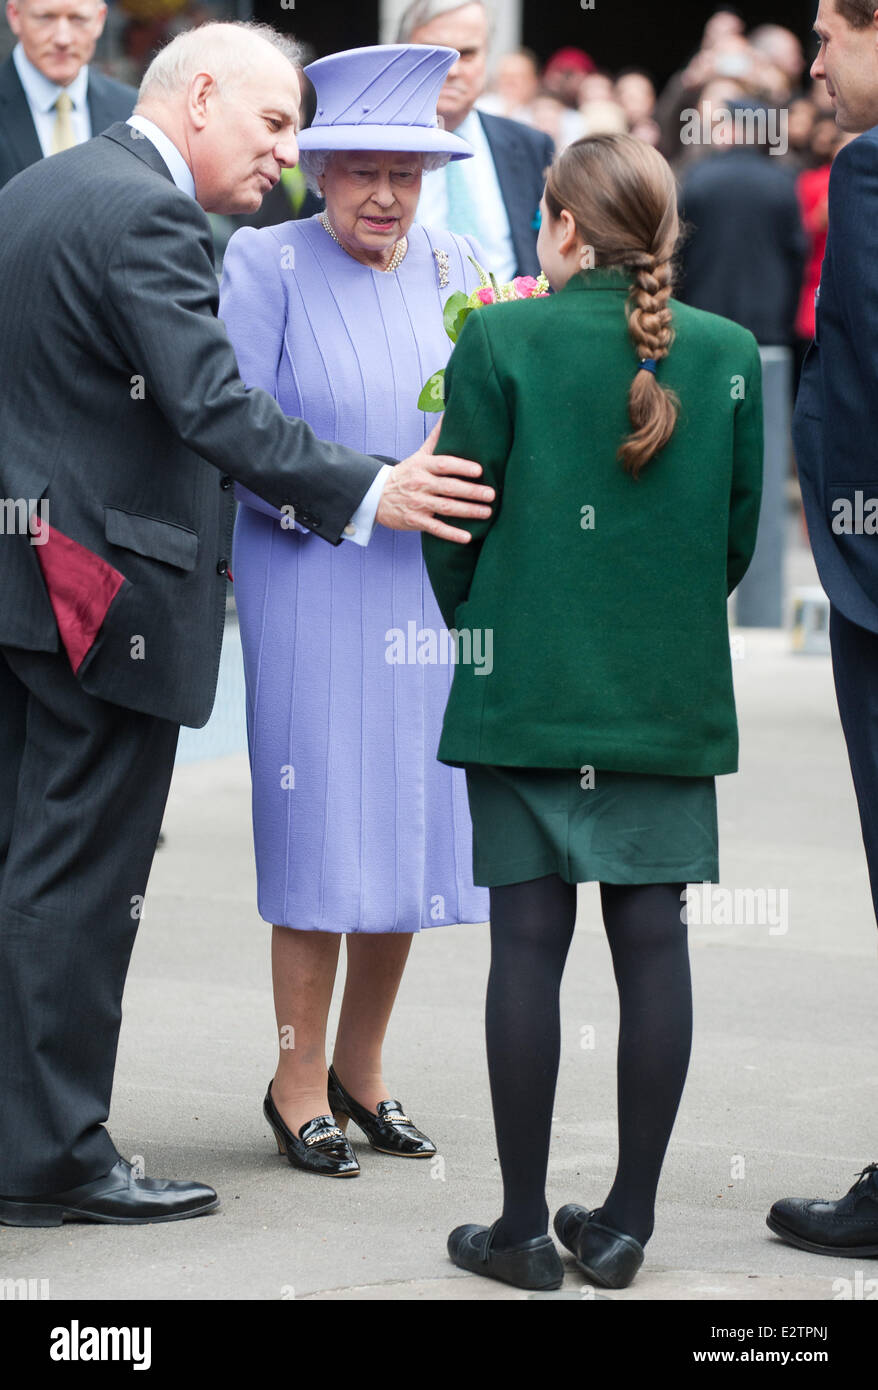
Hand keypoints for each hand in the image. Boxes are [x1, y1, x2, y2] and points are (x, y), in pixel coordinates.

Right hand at [376, 420, 494, 542]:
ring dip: (467, 511)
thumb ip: (436, 438)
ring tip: (487, 512)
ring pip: (445, 508)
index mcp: (423, 466)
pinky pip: (435, 528)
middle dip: (471, 491)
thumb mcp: (418, 455)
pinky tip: (467, 537)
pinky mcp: (415, 521)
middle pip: (449, 487)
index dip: (461, 467)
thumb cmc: (405, 474)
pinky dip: (451, 534)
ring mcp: (418, 503)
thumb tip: (448, 413)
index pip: (444, 464)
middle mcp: (420, 484)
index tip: (479, 470)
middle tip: (491, 494)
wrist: (376, 495)